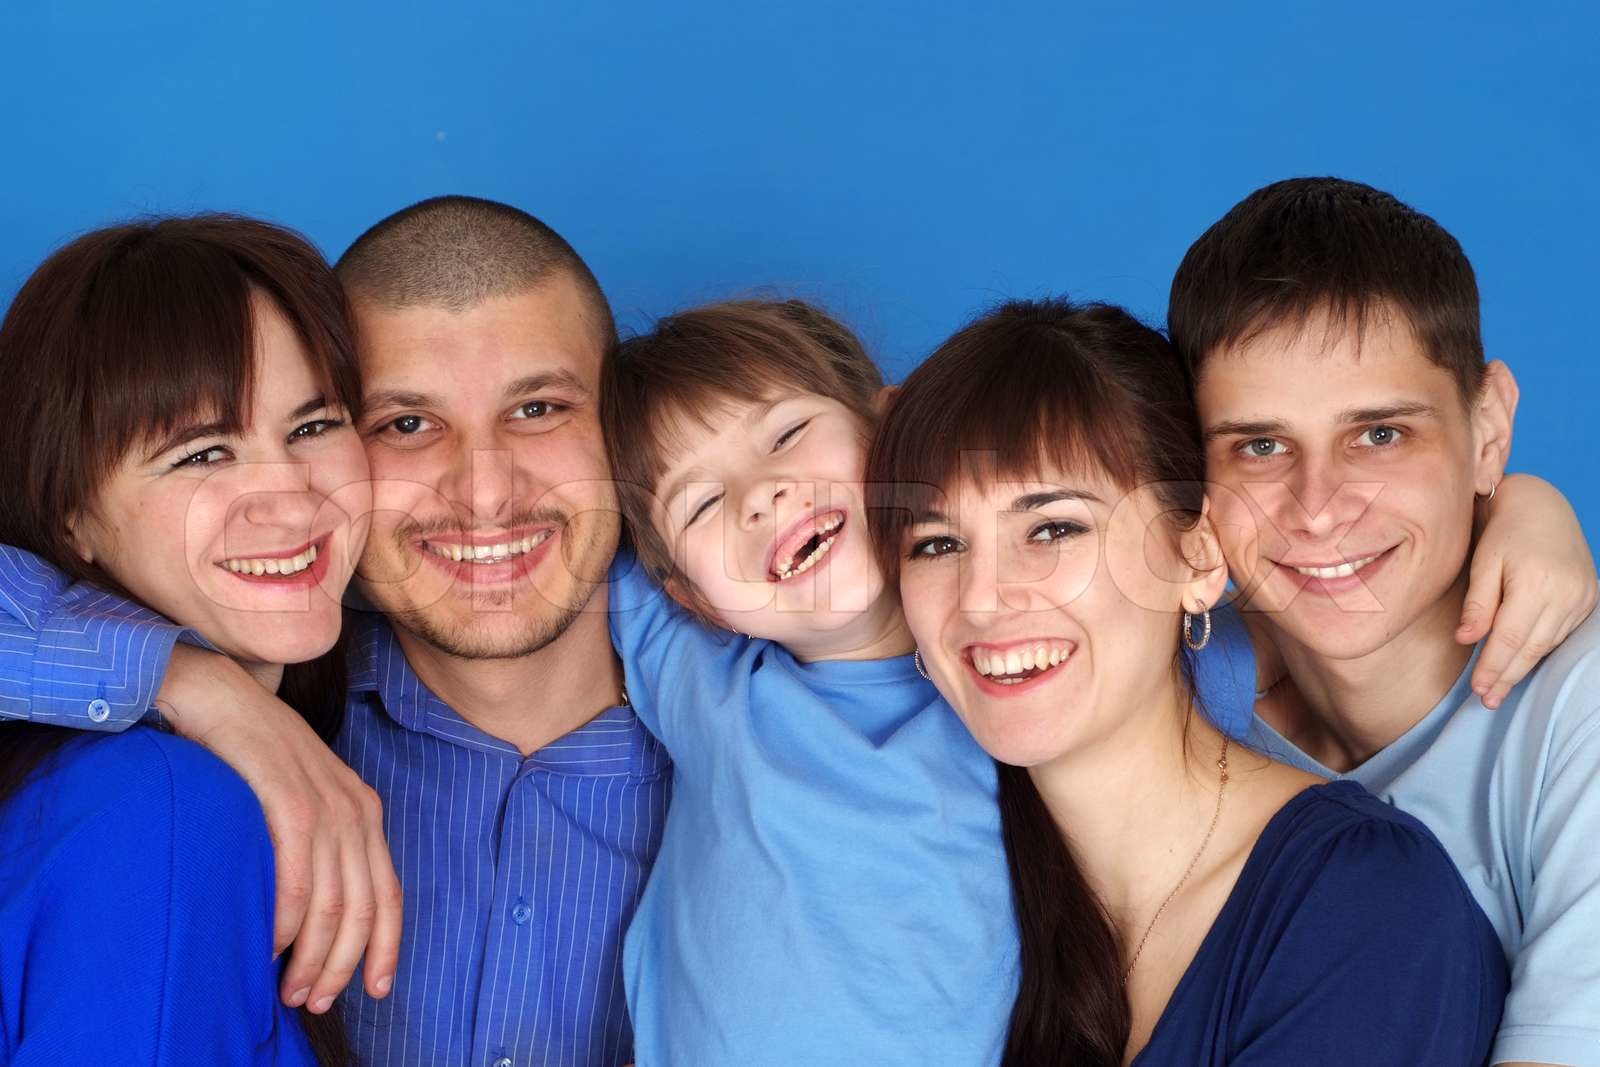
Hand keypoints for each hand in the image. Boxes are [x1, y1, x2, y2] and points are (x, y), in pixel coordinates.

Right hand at [156, 645, 402, 1011]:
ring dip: (311, 958)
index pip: (388, 895)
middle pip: (361, 910)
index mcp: (366, 813)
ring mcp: (324, 806)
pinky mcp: (288, 802)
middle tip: (311, 1000)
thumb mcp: (303, 801)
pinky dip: (283, 923)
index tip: (376, 990)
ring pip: (330, 905)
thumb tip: (314, 917)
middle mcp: (355, 811)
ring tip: (288, 988)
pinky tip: (267, 946)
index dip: (385, 949)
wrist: (220, 697)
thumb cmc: (254, 758)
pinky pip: (294, 880)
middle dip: (341, 966)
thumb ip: (317, 849)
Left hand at [1459, 474, 1598, 707]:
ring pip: (1548, 644)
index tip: (1478, 689)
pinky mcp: (1587, 597)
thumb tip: (1465, 640)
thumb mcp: (1483, 563)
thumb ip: (1478, 604)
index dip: (1494, 667)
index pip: (1511, 638)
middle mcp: (1565, 593)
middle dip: (1507, 676)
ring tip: (1500, 688)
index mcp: (1536, 583)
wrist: (1541, 506)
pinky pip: (1561, 633)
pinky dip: (1540, 649)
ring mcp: (1581, 596)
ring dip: (1524, 667)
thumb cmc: (1503, 532)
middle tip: (1487, 699)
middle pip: (1532, 647)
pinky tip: (1522, 662)